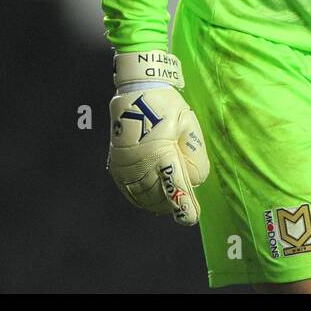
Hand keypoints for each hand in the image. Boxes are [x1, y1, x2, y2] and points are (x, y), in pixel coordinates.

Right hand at [106, 51, 210, 223]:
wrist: (136, 92)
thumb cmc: (167, 107)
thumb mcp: (190, 127)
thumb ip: (195, 158)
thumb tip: (192, 182)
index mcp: (160, 154)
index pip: (174, 188)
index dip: (184, 207)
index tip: (191, 218)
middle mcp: (139, 165)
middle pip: (158, 197)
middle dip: (172, 203)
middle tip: (186, 202)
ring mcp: (124, 168)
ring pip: (143, 198)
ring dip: (158, 203)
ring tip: (170, 200)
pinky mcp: (115, 167)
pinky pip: (129, 192)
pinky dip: (142, 198)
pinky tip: (152, 197)